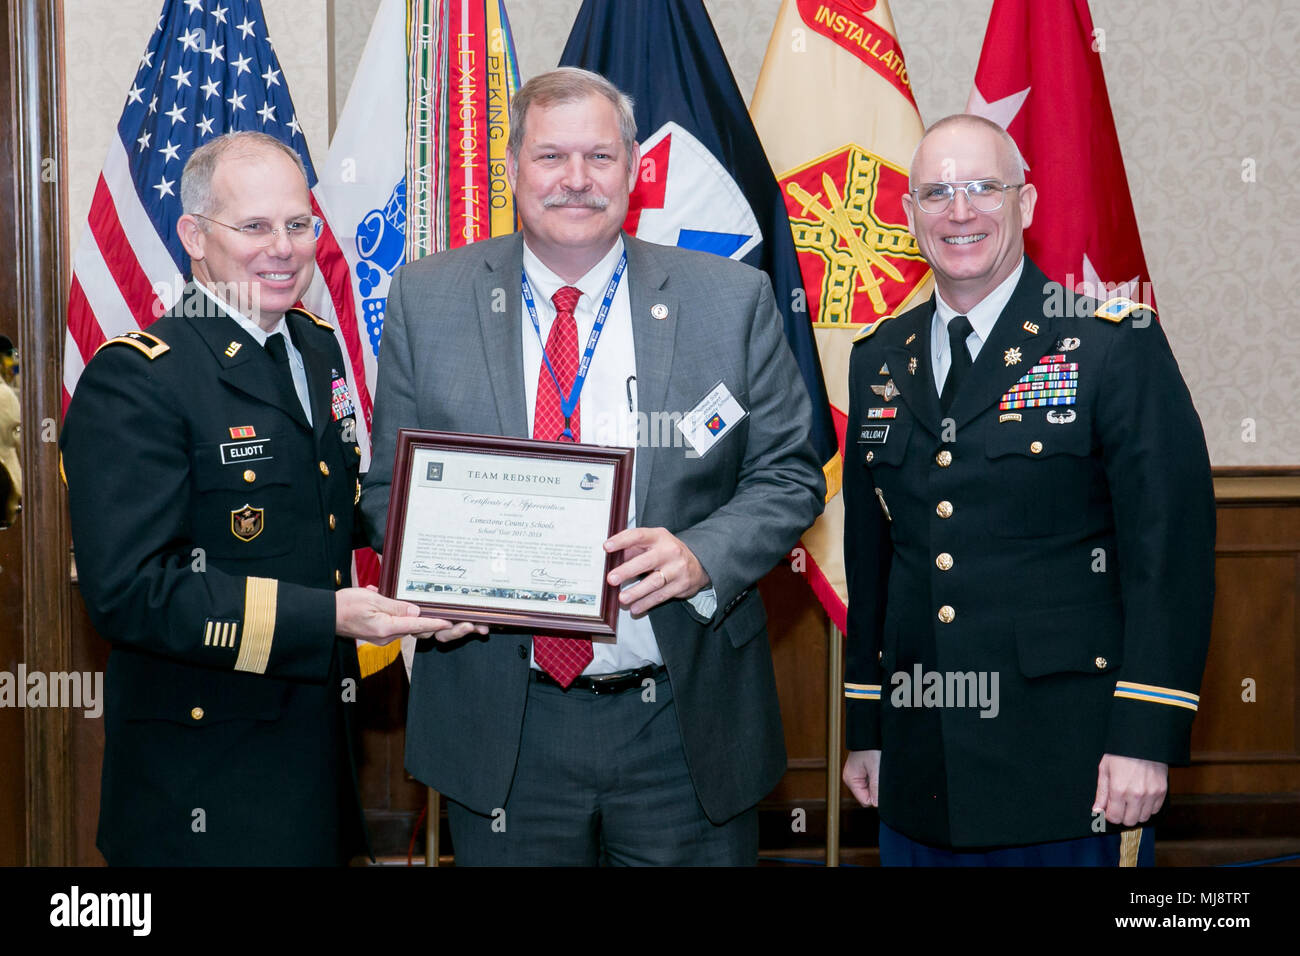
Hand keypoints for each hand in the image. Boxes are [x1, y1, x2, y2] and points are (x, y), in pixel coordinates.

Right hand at [335, 585, 483, 644]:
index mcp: (385, 627)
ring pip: (415, 631)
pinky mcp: (383, 634)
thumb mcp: (370, 598)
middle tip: (469, 626)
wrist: (324, 616)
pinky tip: (434, 620)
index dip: (438, 623)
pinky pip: (405, 628)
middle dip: (446, 629)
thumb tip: (416, 611)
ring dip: (435, 627)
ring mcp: (386, 637)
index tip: (455, 622)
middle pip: (422, 632)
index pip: (417, 625)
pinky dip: (419, 625)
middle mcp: (388, 636)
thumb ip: (394, 605)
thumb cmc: (344, 605)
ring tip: (459, 622)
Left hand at [604, 526, 709, 614]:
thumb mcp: (653, 544)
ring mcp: (677, 568)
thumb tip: (612, 559)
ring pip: (654, 581)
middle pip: (646, 561)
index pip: (638, 535)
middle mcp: (669, 551)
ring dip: (636, 592)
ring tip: (622, 598)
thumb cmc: (667, 552)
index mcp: (659, 537)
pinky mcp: (681, 585)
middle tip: (611, 579)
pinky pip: (661, 595)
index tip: (607, 547)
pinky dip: (646, 603)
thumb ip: (633, 549)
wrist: (698, 563)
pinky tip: (635, 607)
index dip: (622, 540)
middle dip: (627, 570)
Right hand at [843, 749, 880, 807]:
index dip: (876, 798)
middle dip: (876, 791)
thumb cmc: (871, 748)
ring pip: (870, 790)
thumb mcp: (875, 769)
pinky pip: (870, 783)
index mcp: (851, 780)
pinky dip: (876, 779)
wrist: (869, 735)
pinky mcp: (861, 772)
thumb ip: (876, 788)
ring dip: (877, 785)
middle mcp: (851, 779)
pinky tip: (878, 771)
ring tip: (880, 772)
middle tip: (882, 778)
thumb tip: (877, 805)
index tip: (883, 788)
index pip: (865, 801)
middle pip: (867, 796)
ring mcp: (856, 776)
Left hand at [1093, 753, 1167, 827]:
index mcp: (1119, 789)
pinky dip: (1148, 808)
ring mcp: (1151, 794)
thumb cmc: (1120, 753)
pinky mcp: (1162, 791)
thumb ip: (1101, 793)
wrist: (1142, 741)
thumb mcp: (1105, 769)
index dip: (1110, 815)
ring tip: (1130, 800)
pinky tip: (1142, 797)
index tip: (1109, 809)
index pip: (1114, 817)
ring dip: (1136, 813)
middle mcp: (1136, 795)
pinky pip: (1155, 810)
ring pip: (1143, 818)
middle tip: (1119, 806)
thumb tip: (1097, 810)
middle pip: (1129, 821)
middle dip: (1122, 816)